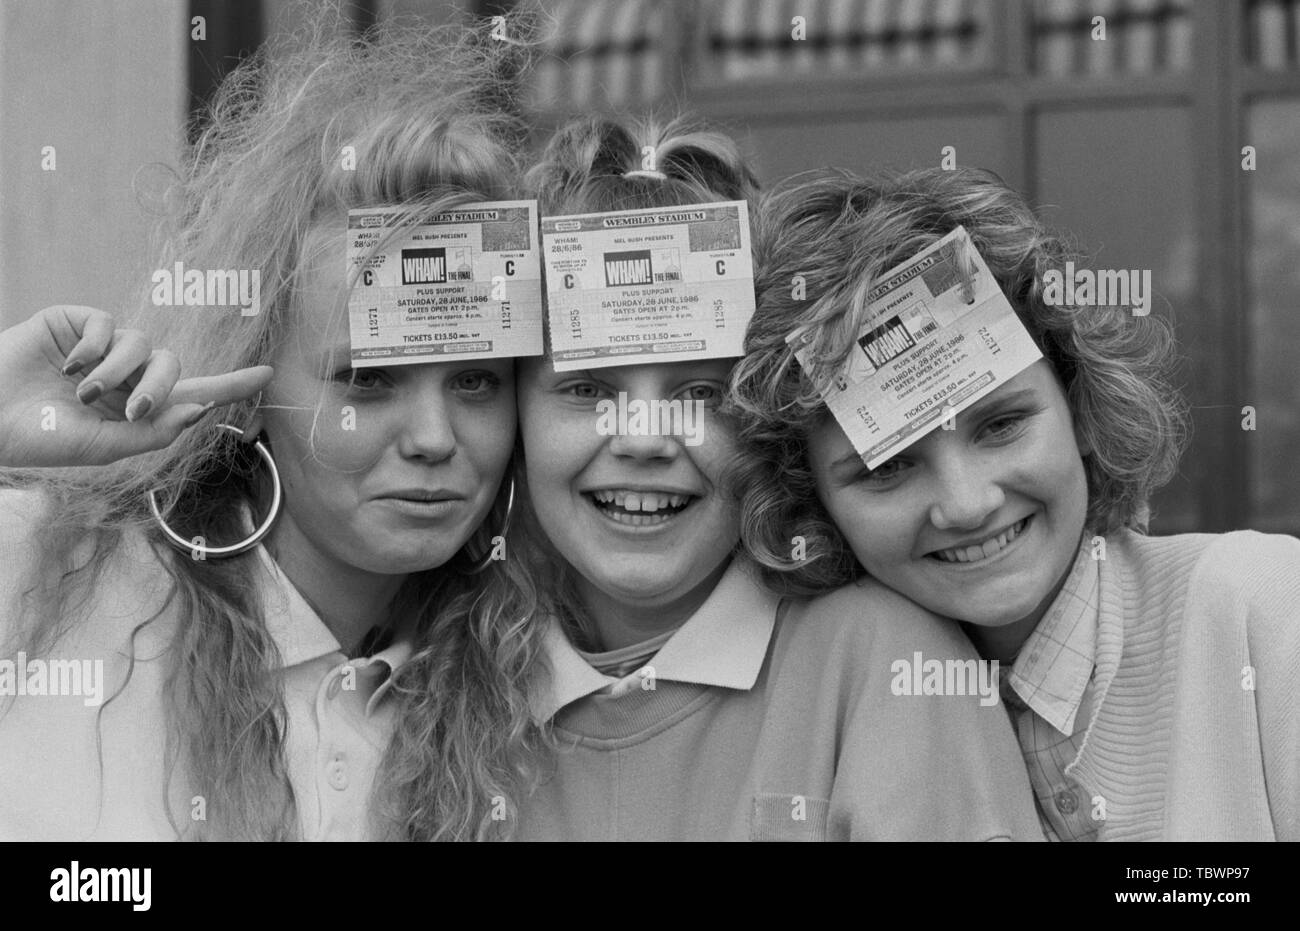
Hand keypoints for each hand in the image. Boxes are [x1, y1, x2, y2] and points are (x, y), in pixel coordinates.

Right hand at [0, 305, 273, 466]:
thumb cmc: (39, 439)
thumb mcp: (103, 445)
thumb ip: (152, 431)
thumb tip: (200, 409)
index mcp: (136, 408)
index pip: (193, 393)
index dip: (230, 384)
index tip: (268, 373)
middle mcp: (125, 376)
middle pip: (173, 367)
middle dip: (162, 387)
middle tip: (131, 409)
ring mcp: (101, 348)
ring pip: (144, 345)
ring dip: (120, 371)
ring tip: (82, 392)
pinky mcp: (74, 323)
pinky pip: (109, 324)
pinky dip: (94, 347)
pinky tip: (68, 365)